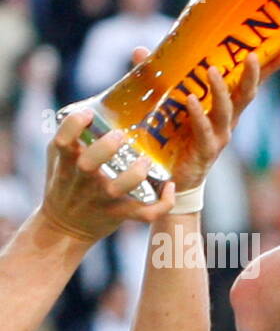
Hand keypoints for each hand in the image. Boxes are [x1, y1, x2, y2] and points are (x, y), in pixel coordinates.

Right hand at [37, 110, 177, 243]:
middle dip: (105, 148)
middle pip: (89, 164)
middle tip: (119, 135)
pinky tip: (169, 186)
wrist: (65, 226)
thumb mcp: (58, 158)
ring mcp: (102, 198)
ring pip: (118, 188)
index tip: (87, 113)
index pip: (63, 140)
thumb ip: (70, 135)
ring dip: (135, 173)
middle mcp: (83, 180)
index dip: (74, 124)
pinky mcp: (119, 214)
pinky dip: (162, 204)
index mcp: (67, 162)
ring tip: (146, 159)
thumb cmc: (65, 182)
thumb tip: (92, 105)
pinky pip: (145, 214)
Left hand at [158, 44, 279, 191]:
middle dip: (252, 75)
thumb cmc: (175, 138)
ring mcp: (218, 136)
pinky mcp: (204, 150)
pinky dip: (196, 115)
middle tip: (252, 54)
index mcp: (225, 107)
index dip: (270, 68)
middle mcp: (228, 120)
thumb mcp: (168, 103)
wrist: (172, 177)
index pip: (250, 84)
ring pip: (225, 110)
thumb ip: (158, 78)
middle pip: (246, 95)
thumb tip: (140, 50)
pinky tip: (190, 99)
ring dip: (221, 90)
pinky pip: (203, 130)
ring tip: (213, 70)